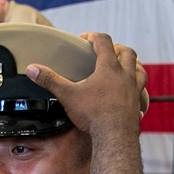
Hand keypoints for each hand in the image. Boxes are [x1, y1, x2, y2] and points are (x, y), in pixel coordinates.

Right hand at [24, 32, 144, 133]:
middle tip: (108, 50)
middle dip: (117, 48)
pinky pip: (141, 92)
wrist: (114, 136)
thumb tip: (32, 69)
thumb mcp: (67, 95)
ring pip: (140, 70)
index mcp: (108, 68)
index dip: (94, 37)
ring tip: (126, 65)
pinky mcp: (137, 105)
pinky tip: (132, 94)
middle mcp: (125, 75)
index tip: (85, 38)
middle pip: (127, 53)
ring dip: (134, 64)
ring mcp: (134, 90)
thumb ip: (50, 80)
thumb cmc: (93, 114)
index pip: (104, 42)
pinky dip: (137, 89)